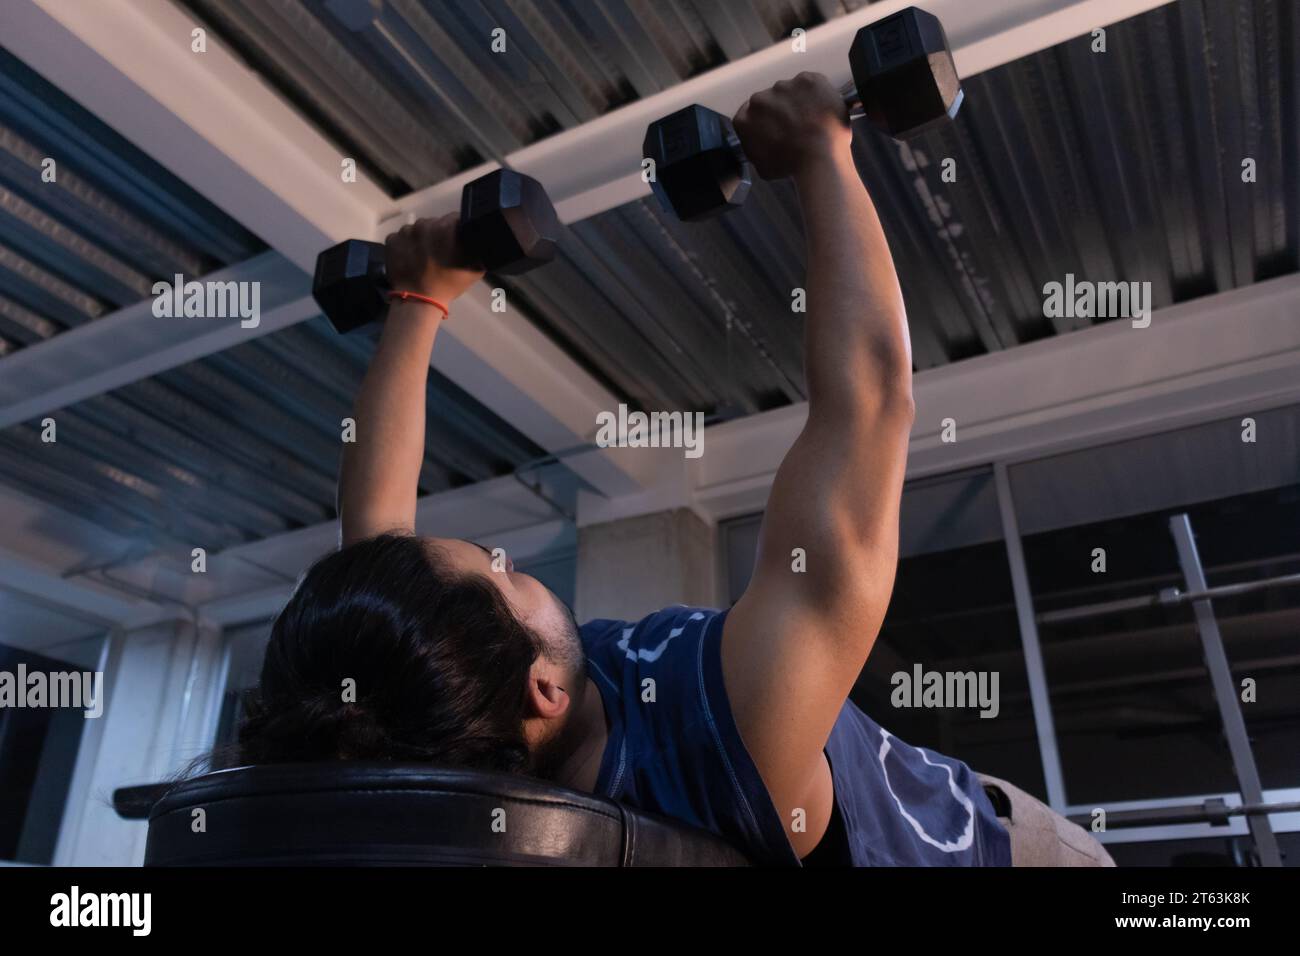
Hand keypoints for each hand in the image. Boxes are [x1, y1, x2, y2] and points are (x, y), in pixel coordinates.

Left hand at [384, 213, 483, 302]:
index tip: (456, 241)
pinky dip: (405, 246)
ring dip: (421, 240)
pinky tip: (410, 259)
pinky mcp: (391, 240)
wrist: (418, 301)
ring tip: (423, 257)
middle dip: (437, 234)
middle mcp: (424, 223)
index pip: (455, 218)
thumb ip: (477, 250)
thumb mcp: (475, 269)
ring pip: (416, 230)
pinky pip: (401, 238)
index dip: (457, 230)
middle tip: (439, 252)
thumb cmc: (448, 285)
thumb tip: (479, 242)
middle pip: (434, 223)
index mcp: (445, 226)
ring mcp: (405, 231)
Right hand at [733, 72, 850, 180]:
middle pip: (769, 100)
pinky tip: (821, 109)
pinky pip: (810, 84)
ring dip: (798, 101)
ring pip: (790, 91)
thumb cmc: (791, 165)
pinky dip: (816, 93)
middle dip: (780, 109)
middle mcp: (759, 98)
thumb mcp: (762, 166)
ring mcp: (783, 86)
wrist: (817, 156)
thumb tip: (762, 143)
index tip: (774, 126)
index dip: (763, 120)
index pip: (748, 114)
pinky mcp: (806, 80)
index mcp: (744, 119)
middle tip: (795, 125)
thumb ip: (756, 147)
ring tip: (812, 118)